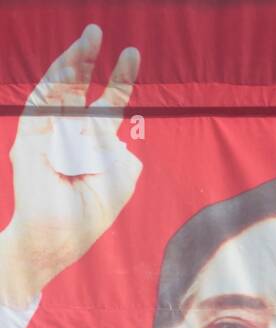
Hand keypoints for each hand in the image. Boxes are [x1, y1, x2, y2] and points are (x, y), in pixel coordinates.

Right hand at [1, 24, 141, 305]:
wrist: (56, 235)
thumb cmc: (88, 217)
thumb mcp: (118, 185)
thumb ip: (124, 158)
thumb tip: (117, 138)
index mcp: (92, 148)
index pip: (107, 107)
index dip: (119, 81)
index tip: (132, 54)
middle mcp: (70, 135)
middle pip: (80, 89)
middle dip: (90, 61)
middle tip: (100, 31)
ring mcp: (48, 132)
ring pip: (61, 87)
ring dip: (75, 59)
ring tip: (92, 35)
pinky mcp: (30, 133)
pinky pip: (45, 99)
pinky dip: (59, 77)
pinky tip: (74, 59)